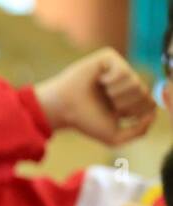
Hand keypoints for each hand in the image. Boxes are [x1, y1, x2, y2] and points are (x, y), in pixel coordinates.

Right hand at [34, 48, 155, 145]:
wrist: (63, 109)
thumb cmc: (85, 121)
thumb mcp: (114, 137)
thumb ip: (139, 132)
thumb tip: (152, 114)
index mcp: (127, 98)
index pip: (149, 103)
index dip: (133, 112)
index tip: (115, 114)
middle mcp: (124, 82)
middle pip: (143, 93)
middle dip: (124, 104)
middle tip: (106, 104)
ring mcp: (117, 68)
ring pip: (135, 82)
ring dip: (116, 93)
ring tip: (101, 92)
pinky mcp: (108, 58)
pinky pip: (123, 70)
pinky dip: (110, 80)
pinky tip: (99, 81)